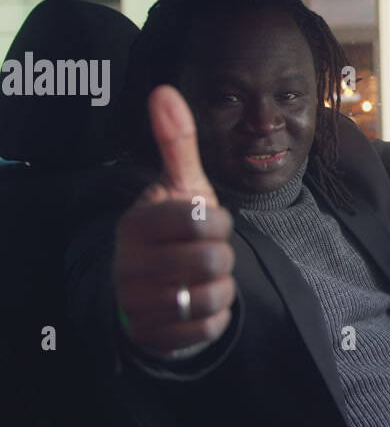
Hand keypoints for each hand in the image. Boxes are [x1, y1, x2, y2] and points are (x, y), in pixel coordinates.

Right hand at [113, 85, 235, 355]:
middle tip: (206, 253)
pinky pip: (208, 327)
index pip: (202, 219)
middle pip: (213, 259)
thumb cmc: (173, 231)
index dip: (218, 222)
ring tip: (202, 278)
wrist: (149, 288)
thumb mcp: (179, 187)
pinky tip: (198, 304)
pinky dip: (215, 315)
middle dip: (222, 256)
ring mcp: (139, 303)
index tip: (207, 222)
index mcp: (137, 224)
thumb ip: (176, 143)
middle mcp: (131, 264)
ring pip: (214, 295)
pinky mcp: (155, 336)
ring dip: (221, 286)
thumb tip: (164, 90)